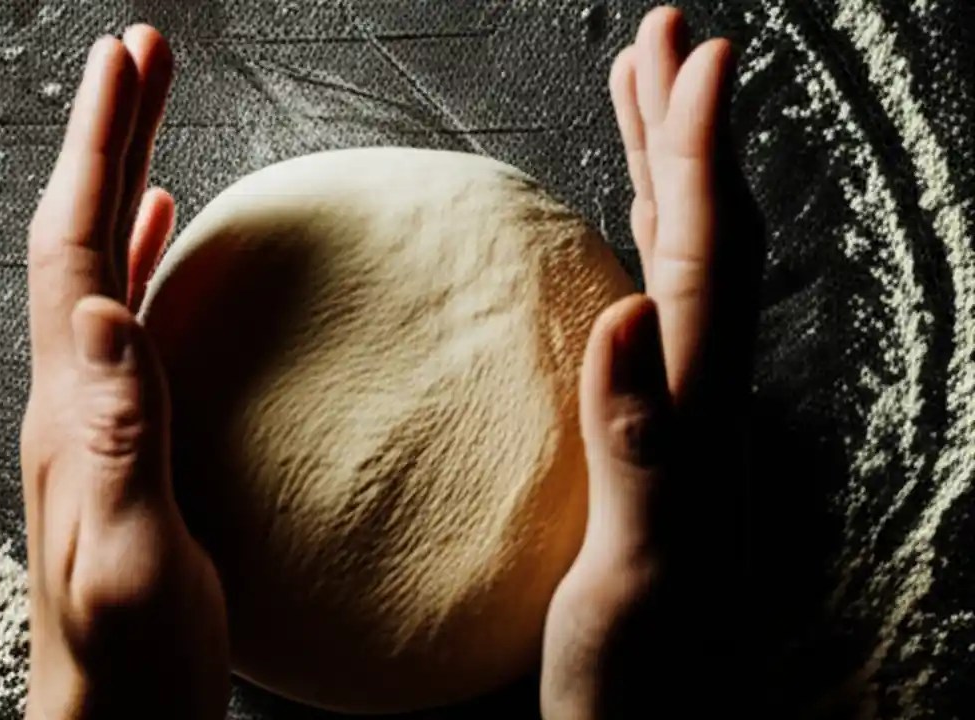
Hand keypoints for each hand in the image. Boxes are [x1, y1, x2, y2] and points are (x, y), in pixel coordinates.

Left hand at [20, 27, 227, 719]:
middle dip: (109, 132)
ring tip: (148, 113)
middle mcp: (72, 394)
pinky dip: (136, 257)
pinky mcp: (123, 437)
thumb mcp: (137, 556)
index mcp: (73, 408)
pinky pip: (127, 318)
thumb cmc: (131, 658)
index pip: (74, 247)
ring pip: (101, 265)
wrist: (115, 713)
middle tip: (142, 49)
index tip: (126, 60)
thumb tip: (103, 308)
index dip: (99, 146)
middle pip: (80, 234)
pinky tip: (156, 235)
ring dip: (122, 179)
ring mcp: (93, 413)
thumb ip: (122, 437)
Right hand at [540, 7, 738, 717]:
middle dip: (683, 126)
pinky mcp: (642, 424)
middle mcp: (697, 397)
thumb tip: (628, 320)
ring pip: (679, 257)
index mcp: (695, 418)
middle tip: (662, 33)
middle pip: (704, 234)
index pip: (709, 262)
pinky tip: (624, 209)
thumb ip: (641, 455)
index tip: (701, 58)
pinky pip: (651, 300)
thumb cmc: (631, 676)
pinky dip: (640, 234)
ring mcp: (673, 407)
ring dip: (661, 164)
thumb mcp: (633, 579)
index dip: (700, 156)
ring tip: (636, 87)